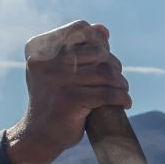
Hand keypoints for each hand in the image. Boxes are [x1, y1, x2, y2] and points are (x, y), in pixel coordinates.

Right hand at [5, 21, 132, 163]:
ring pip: (106, 72)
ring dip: (121, 82)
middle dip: (114, 64)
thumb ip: (77, 47)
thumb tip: (103, 29)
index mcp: (39, 48)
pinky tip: (125, 103)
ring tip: (121, 90)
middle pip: (98, 51)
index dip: (98, 40)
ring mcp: (58, 80)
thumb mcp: (59, 68)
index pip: (80, 28)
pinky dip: (121, 97)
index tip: (104, 56)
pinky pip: (107, 93)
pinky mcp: (70, 101)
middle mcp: (46, 61)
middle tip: (116, 78)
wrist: (40, 134)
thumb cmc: (54, 98)